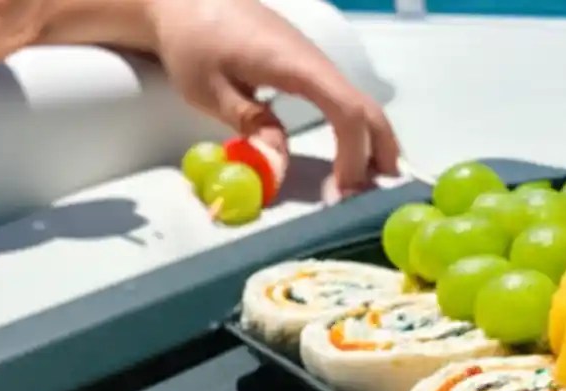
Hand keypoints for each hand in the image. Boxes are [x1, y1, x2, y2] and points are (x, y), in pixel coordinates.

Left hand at [148, 0, 399, 195]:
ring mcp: (314, 63)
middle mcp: (315, 62)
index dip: (352, 154)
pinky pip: (342, 99)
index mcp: (295, 65)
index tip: (342, 191)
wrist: (186, 0)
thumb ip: (250, 126)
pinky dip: (353, 131)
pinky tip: (347, 155)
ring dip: (369, 144)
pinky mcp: (306, 67)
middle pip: (367, 107)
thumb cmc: (193, 42)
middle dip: (378, 152)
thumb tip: (279, 169)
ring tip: (364, 184)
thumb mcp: (210, 91)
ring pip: (359, 103)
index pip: (345, 110)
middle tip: (375, 195)